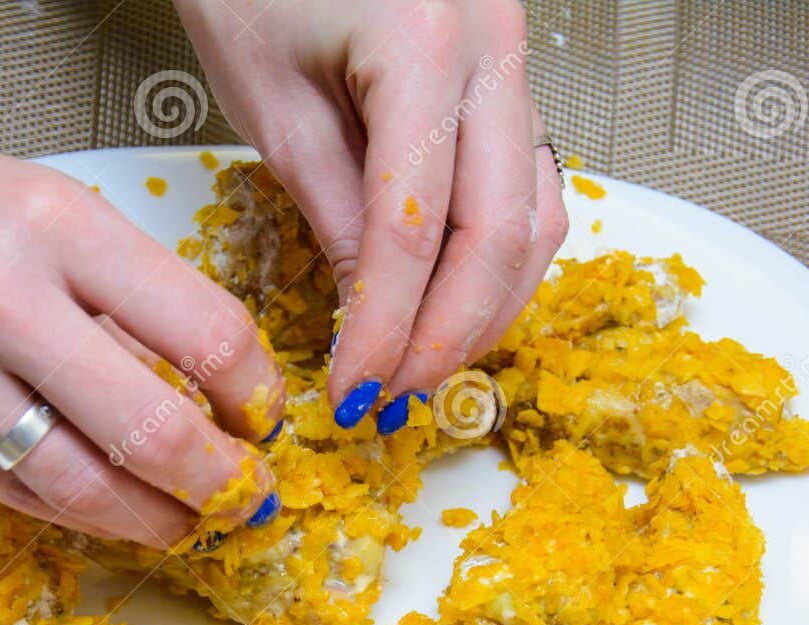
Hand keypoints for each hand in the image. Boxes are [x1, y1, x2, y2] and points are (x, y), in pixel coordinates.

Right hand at [0, 100, 283, 547]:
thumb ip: (116, 285)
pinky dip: (76, 515)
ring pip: (81, 484)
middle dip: (221, 481)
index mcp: (53, 223)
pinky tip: (110, 515)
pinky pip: (11, 494)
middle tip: (247, 495)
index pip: (203, 330)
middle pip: (152, 429)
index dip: (255, 392)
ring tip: (189, 523)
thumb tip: (201, 373)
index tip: (264, 411)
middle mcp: (0, 298)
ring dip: (155, 519)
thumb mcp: (36, 198)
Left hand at [177, 0, 566, 430]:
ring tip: (424, 362)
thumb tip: (369, 315)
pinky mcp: (509, 73)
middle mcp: (494, 47)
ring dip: (487, 306)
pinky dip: (498, 257)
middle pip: (501, 234)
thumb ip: (331, 212)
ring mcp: (515, 57)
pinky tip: (453, 300)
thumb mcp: (271, 102)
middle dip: (448, 335)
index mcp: (424, 42)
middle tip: (395, 397)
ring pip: (537, 216)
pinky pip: (529, 184)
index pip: (415, 229)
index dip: (385, 327)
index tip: (354, 391)